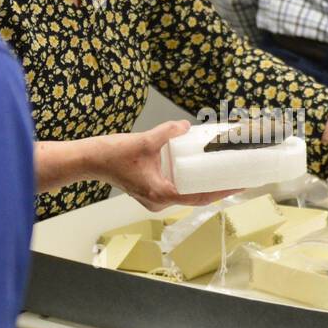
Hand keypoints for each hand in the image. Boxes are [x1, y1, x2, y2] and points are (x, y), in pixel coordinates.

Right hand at [88, 120, 238, 211]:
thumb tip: (186, 126)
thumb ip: (167, 132)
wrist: (89, 160)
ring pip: (186, 192)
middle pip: (196, 197)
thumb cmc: (112, 155)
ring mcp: (155, 197)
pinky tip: (200, 169)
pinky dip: (190, 180)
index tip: (238, 184)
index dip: (221, 191)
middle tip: (237, 176)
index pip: (198, 197)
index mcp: (160, 194)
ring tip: (223, 172)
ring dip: (204, 184)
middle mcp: (159, 201)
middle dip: (217, 188)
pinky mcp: (151, 190)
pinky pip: (177, 187)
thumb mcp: (144, 141)